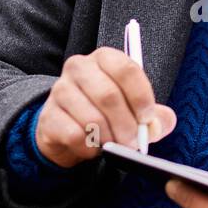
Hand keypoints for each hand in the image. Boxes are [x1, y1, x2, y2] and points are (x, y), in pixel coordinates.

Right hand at [34, 47, 176, 167]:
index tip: (148, 119)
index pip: (126, 69)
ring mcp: (60, 90)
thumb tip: (159, 124)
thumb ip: (155, 117)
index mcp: (104, 58)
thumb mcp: (135, 111)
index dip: (141, 97)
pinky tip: (93, 148)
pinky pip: (75, 135)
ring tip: (115, 146)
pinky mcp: (49, 116)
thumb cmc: (107, 114)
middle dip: (127, 125)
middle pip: (109, 96)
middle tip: (134, 142)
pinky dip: (90, 148)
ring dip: (109, 139)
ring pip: (92, 118)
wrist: (68, 130)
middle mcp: (79, 67)